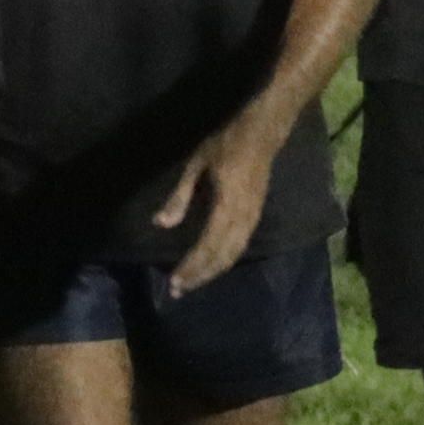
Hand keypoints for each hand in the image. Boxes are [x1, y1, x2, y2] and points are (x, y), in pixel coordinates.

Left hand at [149, 111, 286, 294]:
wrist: (262, 133)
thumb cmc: (225, 143)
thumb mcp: (196, 165)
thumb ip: (180, 197)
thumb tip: (161, 224)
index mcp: (227, 206)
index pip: (208, 246)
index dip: (192, 266)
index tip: (174, 281)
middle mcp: (243, 218)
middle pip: (222, 257)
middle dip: (200, 276)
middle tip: (179, 291)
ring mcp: (253, 218)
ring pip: (233, 255)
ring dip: (212, 272)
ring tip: (193, 283)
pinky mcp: (256, 216)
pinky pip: (241, 246)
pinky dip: (225, 261)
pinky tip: (213, 265)